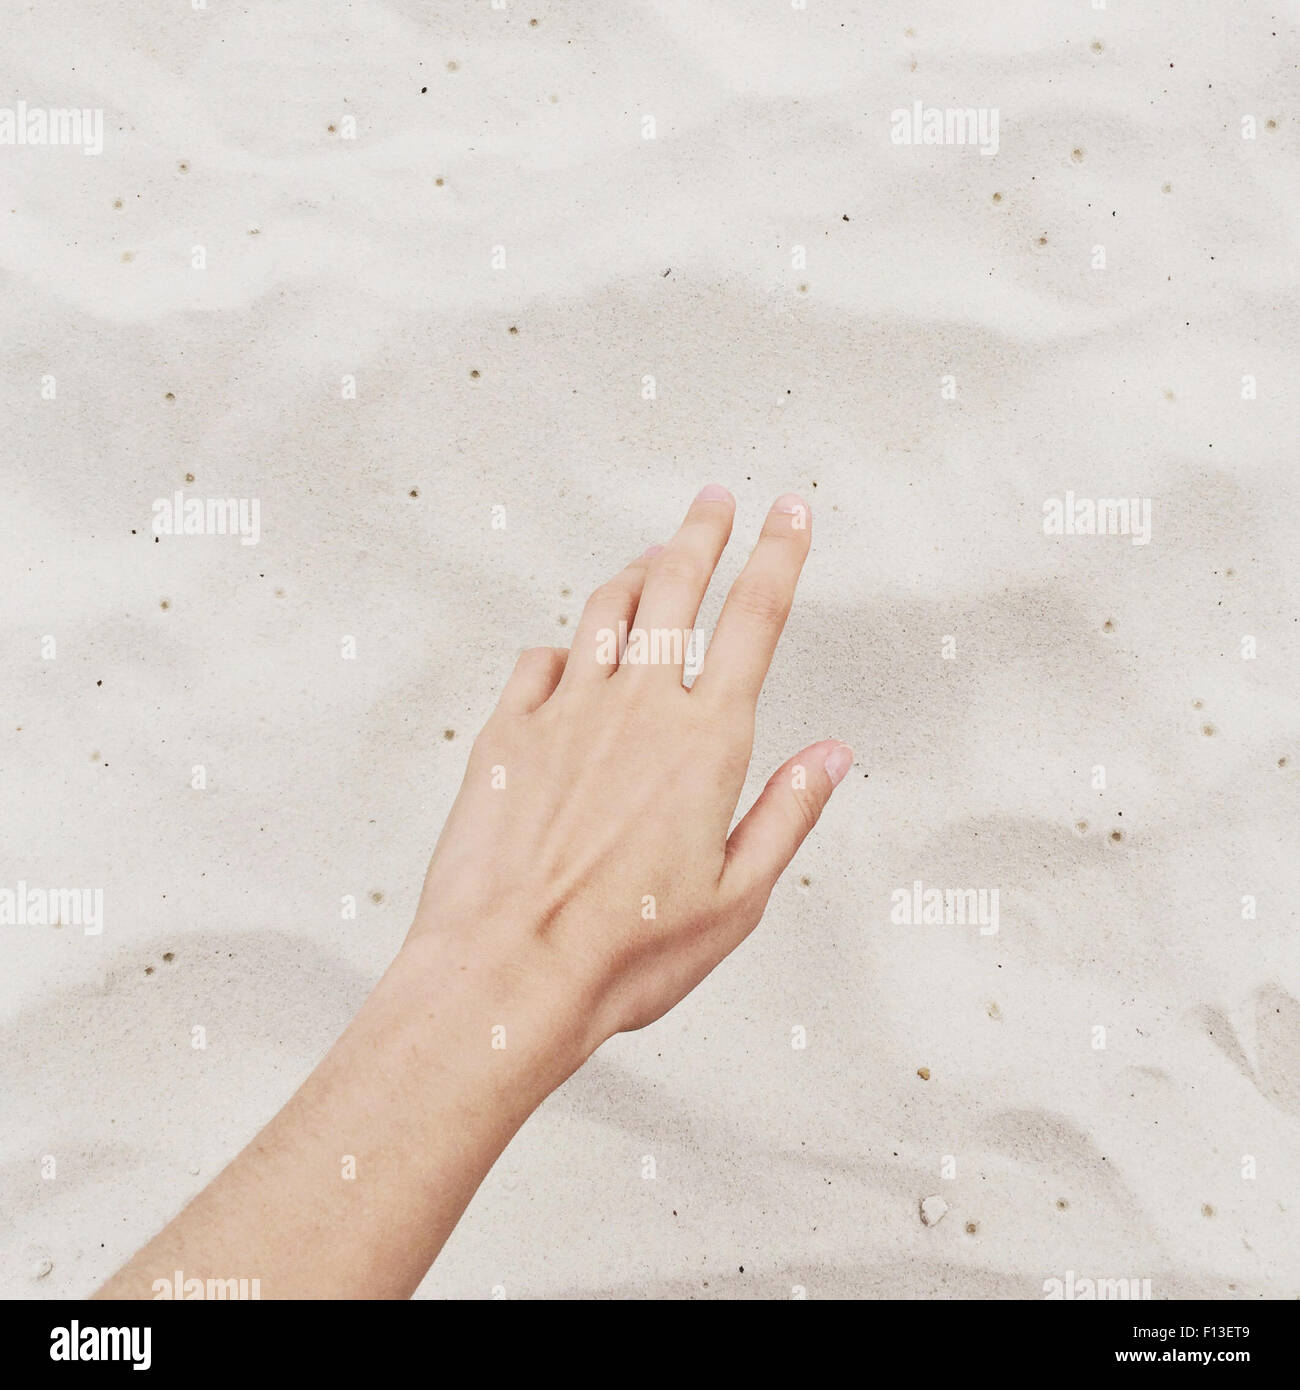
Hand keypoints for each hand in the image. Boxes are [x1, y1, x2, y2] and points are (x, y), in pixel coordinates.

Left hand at [406, 485, 851, 1053]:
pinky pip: (538, 660)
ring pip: (605, 610)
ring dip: (635, 573)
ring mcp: (565, 713)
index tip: (789, 514)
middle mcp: (636, 709)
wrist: (508, 971)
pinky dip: (563, 645)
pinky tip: (568, 651)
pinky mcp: (507, 733)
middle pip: (675, 589)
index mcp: (704, 742)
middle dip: (702, 534)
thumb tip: (831, 757)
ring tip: (652, 555)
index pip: (754, 620)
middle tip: (714, 501)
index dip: (778, 557)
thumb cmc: (624, 951)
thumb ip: (788, 814)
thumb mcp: (737, 899)